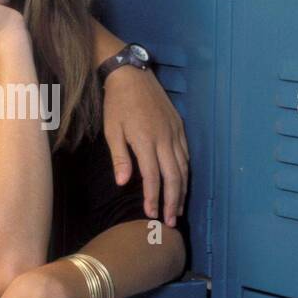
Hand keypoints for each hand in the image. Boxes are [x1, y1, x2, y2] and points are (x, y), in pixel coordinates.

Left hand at [102, 68, 189, 225]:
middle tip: (170, 222)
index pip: (153, 177)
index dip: (153, 198)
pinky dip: (186, 172)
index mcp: (146, 141)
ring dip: (182, 191)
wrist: (131, 75)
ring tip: (178, 209)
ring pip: (183, 167)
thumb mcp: (112, 130)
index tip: (151, 215)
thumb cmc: (116, 104)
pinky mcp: (179, 126)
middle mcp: (165, 139)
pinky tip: (183, 183)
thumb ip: (119, 158)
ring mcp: (174, 132)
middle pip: (174, 177)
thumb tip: (122, 183)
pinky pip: (186, 154)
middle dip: (173, 201)